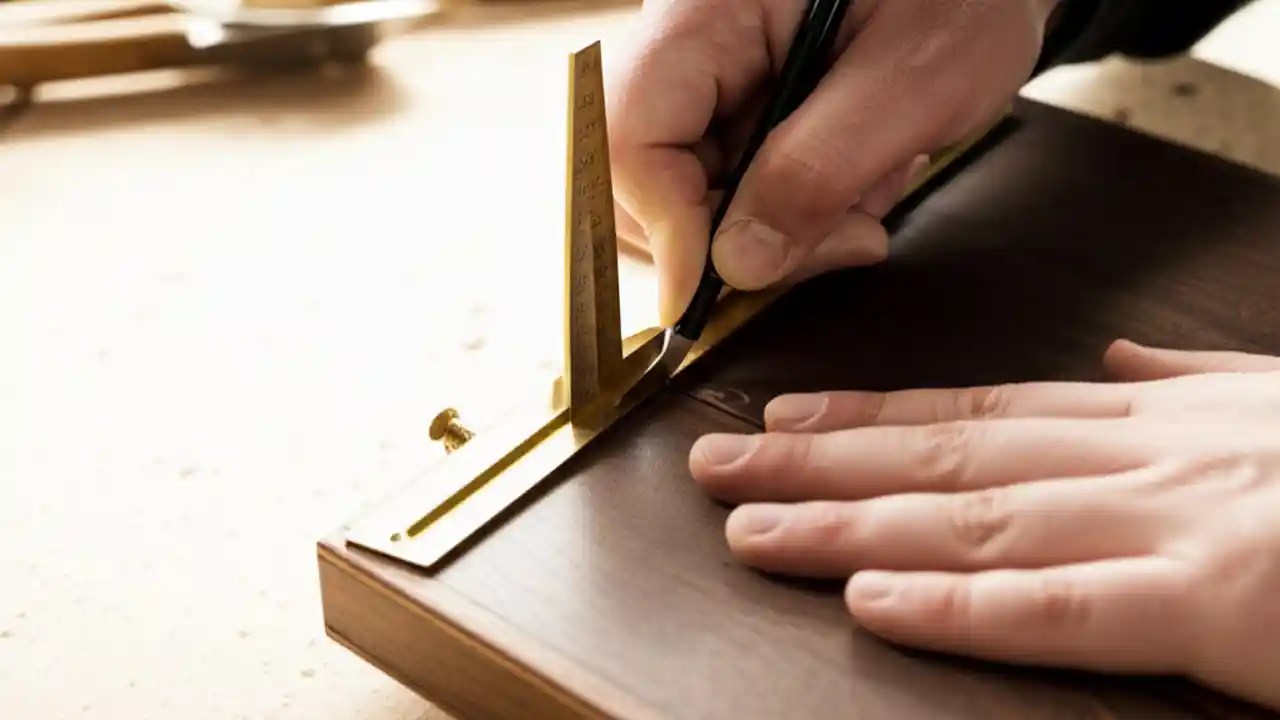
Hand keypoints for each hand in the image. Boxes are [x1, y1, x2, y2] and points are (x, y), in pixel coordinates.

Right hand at [606, 0, 1059, 322]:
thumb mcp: (913, 81)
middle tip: (835, 243)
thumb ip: (818, 171)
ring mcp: (710, 84)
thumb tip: (736, 267)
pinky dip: (792, 217)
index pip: (633, 132)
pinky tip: (854, 187)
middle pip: (645, 178)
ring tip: (862, 205)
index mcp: (708, 10)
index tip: (719, 290)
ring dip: (774, 234)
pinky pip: (731, 194)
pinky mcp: (737, 114)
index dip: (667, 225)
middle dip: (730, 240)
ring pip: (688, 201)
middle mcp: (689, 45)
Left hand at [688, 339, 1279, 710]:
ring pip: (975, 522)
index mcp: (1157, 420)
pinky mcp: (1218, 605)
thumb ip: (1196, 385)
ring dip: (851, 526)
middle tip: (719, 468)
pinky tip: (873, 604)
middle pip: (949, 457)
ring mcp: (1174, 525)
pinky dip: (961, 608)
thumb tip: (1123, 363)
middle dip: (822, 464)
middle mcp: (1143, 460)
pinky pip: (1064, 609)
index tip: (788, 419)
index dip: (871, 416)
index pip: (981, 411)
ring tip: (754, 530)